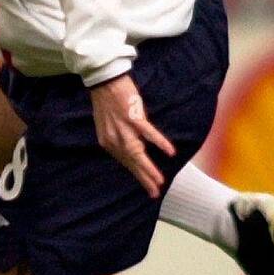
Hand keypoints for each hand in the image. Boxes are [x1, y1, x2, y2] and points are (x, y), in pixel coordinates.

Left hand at [89, 72, 174, 198]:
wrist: (104, 81)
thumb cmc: (108, 101)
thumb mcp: (108, 125)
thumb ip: (118, 138)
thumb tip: (131, 148)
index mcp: (107, 142)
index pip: (125, 162)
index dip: (136, 174)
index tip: (147, 186)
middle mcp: (114, 139)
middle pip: (131, 162)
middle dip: (143, 179)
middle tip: (154, 193)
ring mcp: (123, 129)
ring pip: (138, 153)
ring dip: (149, 168)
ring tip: (159, 181)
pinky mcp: (133, 117)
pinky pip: (148, 133)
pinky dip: (159, 142)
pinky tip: (170, 152)